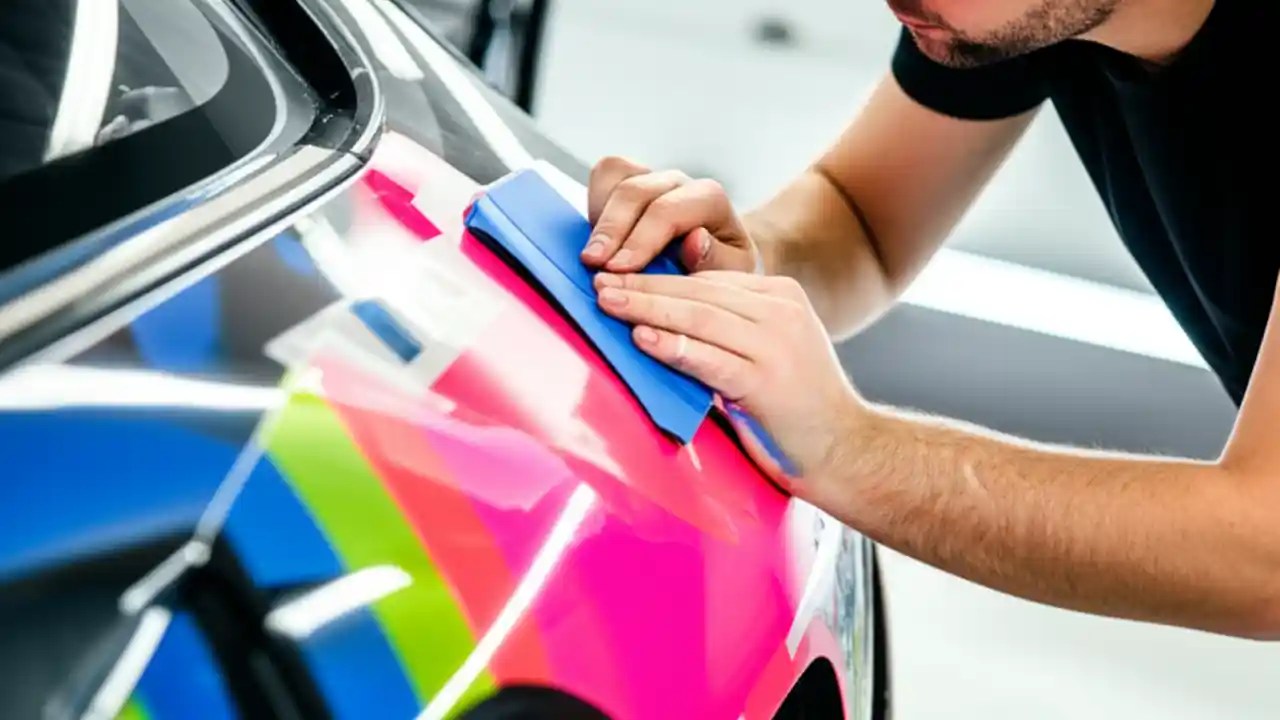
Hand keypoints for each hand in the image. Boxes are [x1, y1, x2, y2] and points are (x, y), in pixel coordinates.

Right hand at [583, 156, 760, 273]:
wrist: (718, 255)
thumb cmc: (723, 266)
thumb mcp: (733, 273)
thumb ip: (718, 261)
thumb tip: (694, 241)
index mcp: (708, 199)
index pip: (668, 210)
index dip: (640, 239)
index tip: (619, 268)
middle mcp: (678, 183)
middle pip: (635, 190)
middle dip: (611, 229)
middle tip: (594, 263)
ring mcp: (651, 179)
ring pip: (615, 174)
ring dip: (599, 215)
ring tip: (590, 255)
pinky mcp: (628, 182)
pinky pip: (604, 175)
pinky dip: (594, 203)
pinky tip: (595, 238)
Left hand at [593, 269, 863, 492]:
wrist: (846, 452)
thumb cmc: (797, 410)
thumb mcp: (768, 353)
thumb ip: (728, 331)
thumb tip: (661, 320)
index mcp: (782, 297)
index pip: (708, 279)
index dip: (658, 277)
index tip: (617, 277)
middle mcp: (781, 312)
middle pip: (698, 291)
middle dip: (643, 285)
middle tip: (597, 283)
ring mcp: (776, 345)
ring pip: (699, 316)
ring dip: (647, 307)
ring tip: (607, 303)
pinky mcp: (767, 381)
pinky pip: (709, 357)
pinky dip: (672, 346)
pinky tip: (642, 338)